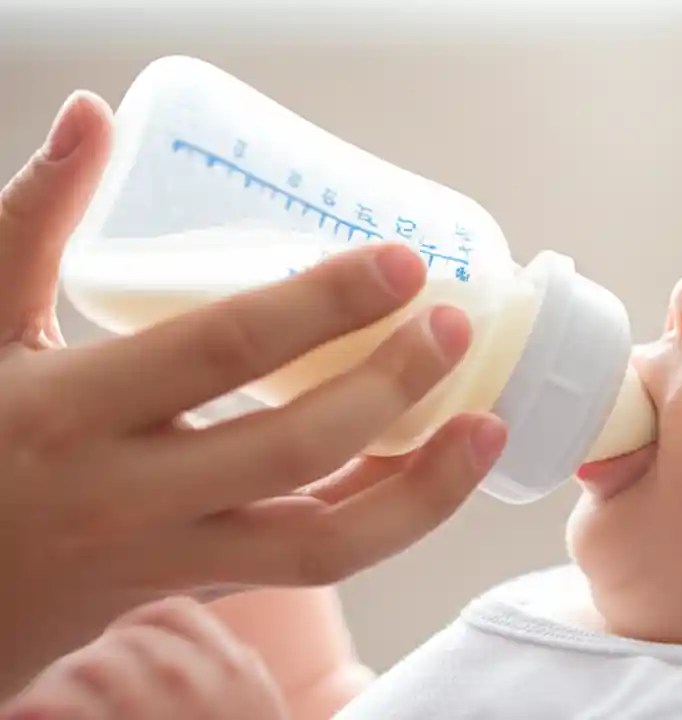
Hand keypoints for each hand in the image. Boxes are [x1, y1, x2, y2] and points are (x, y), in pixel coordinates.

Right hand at [0, 93, 507, 695]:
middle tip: (455, 329)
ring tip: (485, 429)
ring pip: (319, 546)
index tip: (405, 265)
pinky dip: (380, 517)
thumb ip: (31, 222)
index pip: (224, 348)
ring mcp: (167, 557)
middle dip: (391, 388)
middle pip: (292, 450)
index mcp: (72, 409)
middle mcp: (126, 495)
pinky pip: (308, 563)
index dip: (325, 305)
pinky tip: (428, 466)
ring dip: (419, 490)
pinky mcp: (196, 588)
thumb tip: (92, 115)